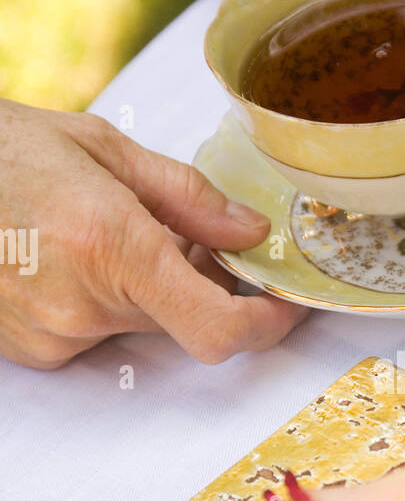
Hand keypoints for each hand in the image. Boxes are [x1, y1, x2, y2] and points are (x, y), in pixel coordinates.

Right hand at [0, 100, 304, 368]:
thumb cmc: (4, 150)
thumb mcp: (105, 149)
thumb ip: (188, 197)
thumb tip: (250, 232)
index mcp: (112, 246)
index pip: (216, 329)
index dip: (263, 327)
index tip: (282, 306)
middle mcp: (82, 304)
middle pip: (184, 320)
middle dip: (202, 286)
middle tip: (190, 238)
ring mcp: (52, 335)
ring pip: (140, 325)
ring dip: (146, 289)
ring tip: (104, 230)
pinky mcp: (31, 351)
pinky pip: (96, 334)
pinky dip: (102, 301)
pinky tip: (68, 255)